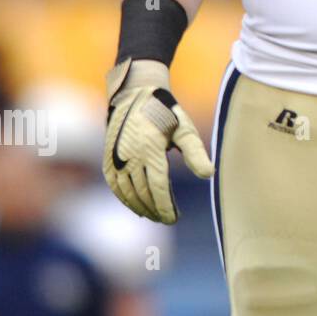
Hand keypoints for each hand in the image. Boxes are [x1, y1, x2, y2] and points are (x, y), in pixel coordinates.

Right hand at [103, 57, 213, 223]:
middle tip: (167, 219)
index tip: (173, 218)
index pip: (157, 187)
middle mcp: (129, 156)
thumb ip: (195, 152)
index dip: (165, 206)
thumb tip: (209, 174)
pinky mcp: (108, 159)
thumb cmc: (165, 112)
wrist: (135, 95)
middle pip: (142, 193)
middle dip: (154, 210)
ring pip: (127, 192)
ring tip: (154, 215)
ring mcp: (115, 158)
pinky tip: (137, 206)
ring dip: (140, 207)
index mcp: (150, 148)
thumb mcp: (184, 129)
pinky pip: (115, 186)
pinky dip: (125, 198)